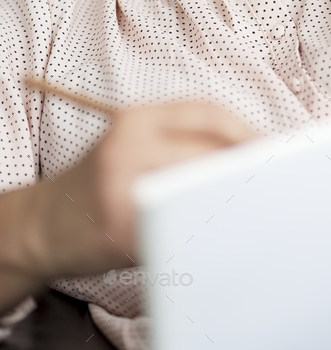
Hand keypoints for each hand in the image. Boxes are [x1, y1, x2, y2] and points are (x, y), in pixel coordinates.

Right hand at [24, 101, 255, 284]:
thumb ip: (179, 140)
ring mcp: (121, 187)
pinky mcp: (118, 229)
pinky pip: (175, 229)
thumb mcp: (131, 144)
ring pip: (197, 190)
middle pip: (209, 150)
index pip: (207, 113)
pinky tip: (212, 236)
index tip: (271, 150)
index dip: (246, 131)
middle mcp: (129, 145)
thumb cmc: (98, 183)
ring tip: (246, 211)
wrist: (41, 224)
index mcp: (137, 118)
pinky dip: (200, 233)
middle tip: (269, 186)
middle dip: (243, 170)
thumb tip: (247, 151)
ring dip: (227, 202)